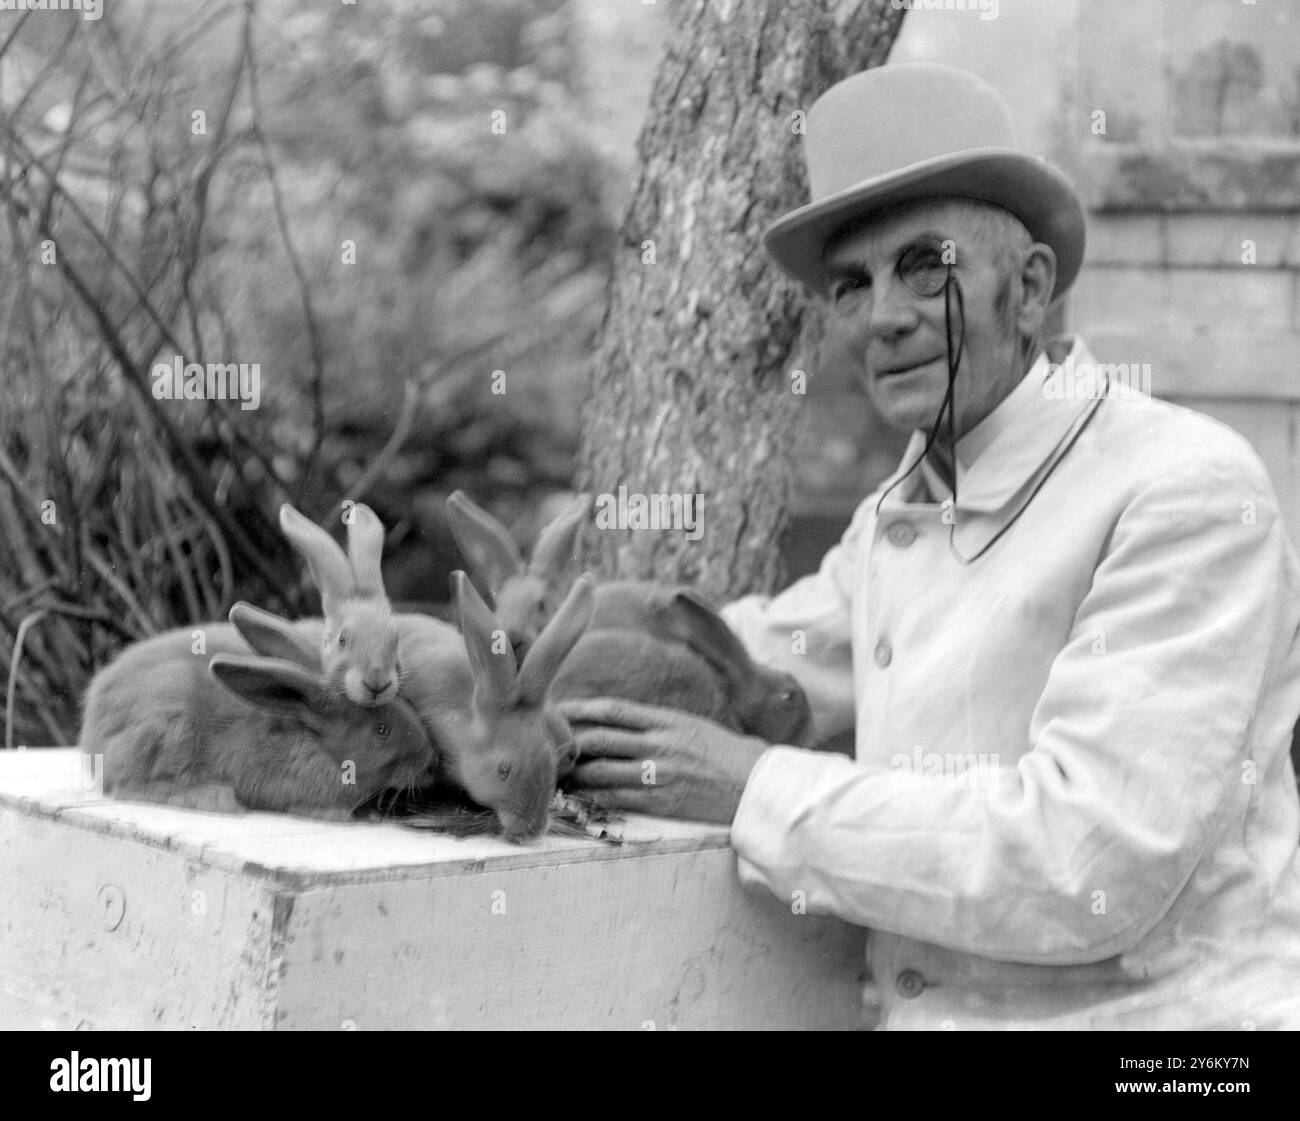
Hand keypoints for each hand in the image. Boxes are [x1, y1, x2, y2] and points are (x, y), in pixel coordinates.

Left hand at [559, 697, 770, 824]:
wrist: (758, 785)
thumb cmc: (727, 755)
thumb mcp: (693, 727)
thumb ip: (659, 724)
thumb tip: (622, 724)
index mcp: (667, 720)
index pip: (614, 710)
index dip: (581, 709)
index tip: (558, 709)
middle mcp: (660, 742)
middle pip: (600, 737)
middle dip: (569, 742)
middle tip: (546, 745)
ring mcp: (659, 773)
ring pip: (602, 770)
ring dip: (574, 774)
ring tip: (555, 775)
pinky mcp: (662, 802)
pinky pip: (618, 799)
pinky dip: (593, 798)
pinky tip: (578, 799)